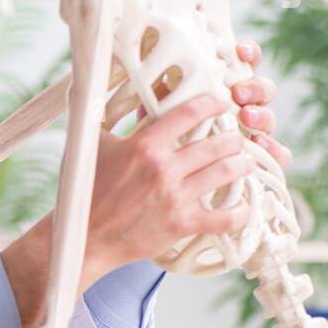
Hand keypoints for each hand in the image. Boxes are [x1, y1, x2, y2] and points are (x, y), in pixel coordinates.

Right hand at [84, 91, 252, 279]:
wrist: (84, 235)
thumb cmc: (86, 190)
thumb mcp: (92, 146)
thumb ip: (105, 118)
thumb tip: (105, 92)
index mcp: (144, 146)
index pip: (189, 114)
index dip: (212, 104)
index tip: (221, 103)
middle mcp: (163, 168)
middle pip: (217, 143)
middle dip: (232, 138)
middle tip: (234, 138)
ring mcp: (175, 197)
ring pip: (226, 173)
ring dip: (241, 165)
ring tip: (243, 162)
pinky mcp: (182, 224)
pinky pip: (225, 217)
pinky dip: (240, 211)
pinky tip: (243, 205)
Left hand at [136, 39, 291, 170]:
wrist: (168, 176)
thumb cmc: (166, 139)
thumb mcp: (159, 113)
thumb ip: (164, 95)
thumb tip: (160, 77)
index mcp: (223, 88)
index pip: (244, 65)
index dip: (249, 54)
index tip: (239, 51)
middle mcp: (243, 106)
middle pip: (263, 89)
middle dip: (255, 87)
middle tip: (238, 93)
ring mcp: (252, 132)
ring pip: (269, 118)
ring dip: (261, 114)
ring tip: (246, 117)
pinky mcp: (259, 158)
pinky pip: (279, 153)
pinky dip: (274, 148)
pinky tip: (259, 145)